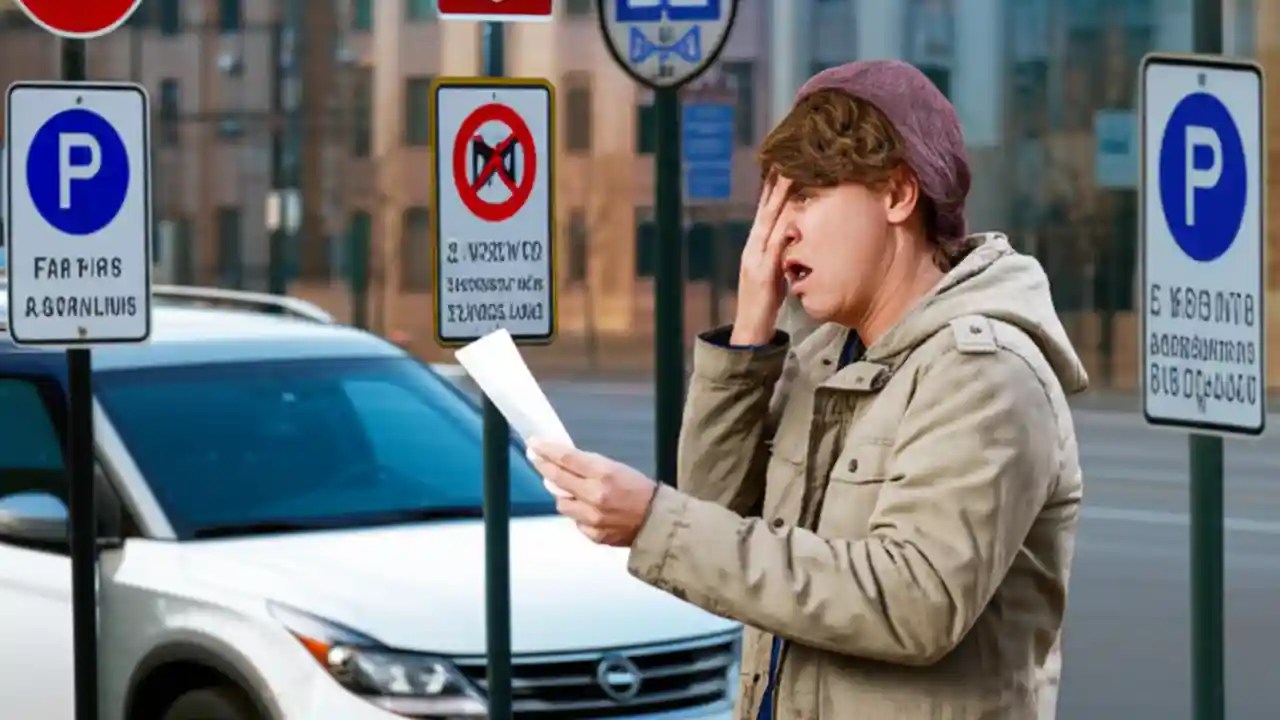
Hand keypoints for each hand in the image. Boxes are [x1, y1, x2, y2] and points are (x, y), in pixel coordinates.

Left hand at [526, 439, 658, 547]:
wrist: (658, 522)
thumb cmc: (641, 491)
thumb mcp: (617, 468)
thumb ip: (589, 467)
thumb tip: (562, 464)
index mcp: (604, 474)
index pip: (567, 459)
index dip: (547, 450)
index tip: (535, 443)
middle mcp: (595, 496)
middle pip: (557, 478)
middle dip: (543, 466)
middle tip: (535, 457)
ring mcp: (592, 518)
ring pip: (561, 503)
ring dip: (562, 494)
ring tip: (569, 488)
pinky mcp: (593, 535)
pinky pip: (575, 521)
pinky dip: (578, 513)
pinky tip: (588, 509)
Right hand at [731, 174, 793, 345]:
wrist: (750, 330)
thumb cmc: (764, 304)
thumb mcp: (774, 274)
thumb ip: (781, 256)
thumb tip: (795, 240)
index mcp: (755, 248)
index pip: (764, 213)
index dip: (771, 190)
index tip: (780, 167)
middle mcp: (752, 249)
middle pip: (765, 210)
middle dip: (774, 185)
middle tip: (785, 159)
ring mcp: (756, 259)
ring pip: (769, 222)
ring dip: (779, 198)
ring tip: (790, 176)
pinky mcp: (763, 272)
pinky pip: (775, 245)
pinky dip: (784, 227)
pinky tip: (793, 213)